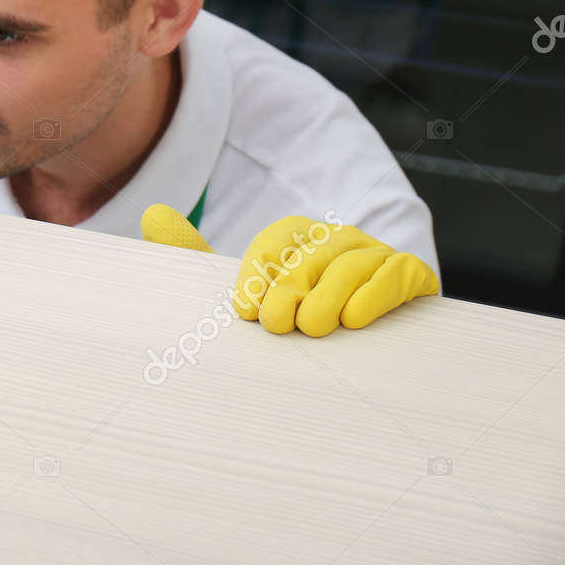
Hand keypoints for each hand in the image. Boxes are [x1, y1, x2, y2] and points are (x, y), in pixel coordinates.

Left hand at [140, 205, 438, 336]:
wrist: (360, 349)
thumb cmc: (290, 314)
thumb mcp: (242, 287)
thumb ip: (194, 254)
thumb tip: (151, 215)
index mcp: (295, 235)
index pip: (274, 241)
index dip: (257, 273)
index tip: (243, 311)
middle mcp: (336, 239)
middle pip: (311, 252)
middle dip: (291, 288)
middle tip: (276, 326)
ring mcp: (376, 255)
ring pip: (353, 263)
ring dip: (330, 294)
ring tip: (312, 328)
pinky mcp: (413, 278)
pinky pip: (397, 275)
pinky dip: (376, 294)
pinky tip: (354, 320)